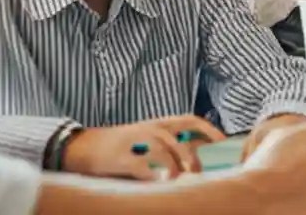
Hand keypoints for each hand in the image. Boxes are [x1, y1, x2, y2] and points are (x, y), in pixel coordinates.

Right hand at [62, 115, 225, 180]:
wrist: (81, 147)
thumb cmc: (118, 146)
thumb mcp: (145, 140)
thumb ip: (167, 147)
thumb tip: (196, 159)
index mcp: (158, 124)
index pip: (190, 121)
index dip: (209, 130)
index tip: (225, 142)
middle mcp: (149, 129)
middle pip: (179, 138)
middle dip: (193, 156)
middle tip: (199, 173)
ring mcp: (134, 142)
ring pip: (163, 150)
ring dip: (175, 166)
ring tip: (181, 180)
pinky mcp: (121, 158)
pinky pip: (142, 167)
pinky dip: (154, 176)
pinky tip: (160, 184)